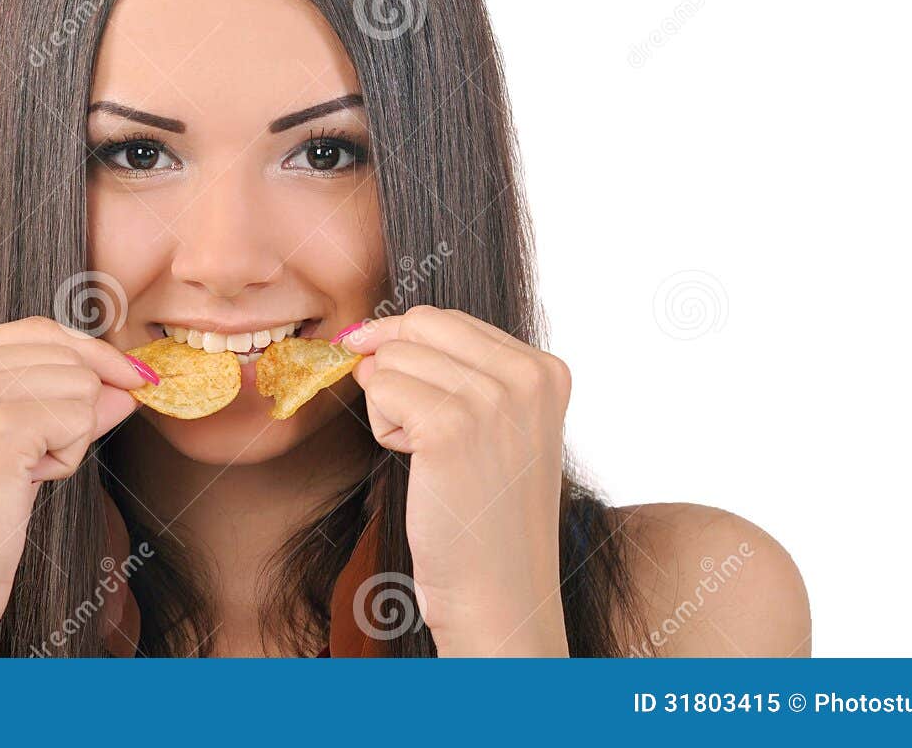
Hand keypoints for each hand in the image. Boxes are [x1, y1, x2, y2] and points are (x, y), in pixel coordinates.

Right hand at [0, 316, 148, 655]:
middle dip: (71, 410)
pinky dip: (67, 459)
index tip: (135, 378)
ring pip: (81, 385)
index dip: (92, 357)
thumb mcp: (8, 442)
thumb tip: (129, 379)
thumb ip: (59, 398)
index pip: (38, 330)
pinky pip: (81, 419)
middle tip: (24, 466)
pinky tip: (22, 487)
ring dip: (68, 438)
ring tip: (15, 478)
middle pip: (66, 353)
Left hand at [342, 305, 571, 655]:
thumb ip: (453, 371)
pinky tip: (420, 465)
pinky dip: (384, 429)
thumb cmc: (484, 513)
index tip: (391, 376)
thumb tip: (365, 335)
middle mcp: (528, 376)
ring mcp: (492, 399)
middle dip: (396, 369)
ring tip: (431, 457)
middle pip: (417, 326)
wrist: (498, 592)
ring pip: (392, 358)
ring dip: (391, 406)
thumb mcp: (496, 425)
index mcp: (546, 369)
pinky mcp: (450, 427)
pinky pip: (379, 389)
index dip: (406, 343)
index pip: (446, 319)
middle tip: (418, 429)